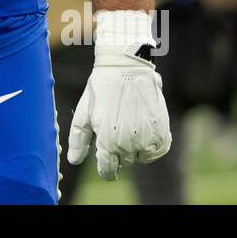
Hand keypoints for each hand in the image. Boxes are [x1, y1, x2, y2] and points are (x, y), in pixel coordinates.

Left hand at [67, 11, 171, 180]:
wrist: (126, 67)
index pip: (107, 170)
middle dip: (119, 152)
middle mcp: (128, 145)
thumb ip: (78, 140)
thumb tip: (74, 161)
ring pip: (141, 157)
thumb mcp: (84, 113)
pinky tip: (144, 131)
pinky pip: (158, 150)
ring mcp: (147, 139)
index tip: (105, 162)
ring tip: (129, 127)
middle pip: (124, 162)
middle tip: (116, 129)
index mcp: (106, 142)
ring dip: (136, 149)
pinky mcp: (162, 132)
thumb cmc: (101, 89)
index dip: (105, 168)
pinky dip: (152, 146)